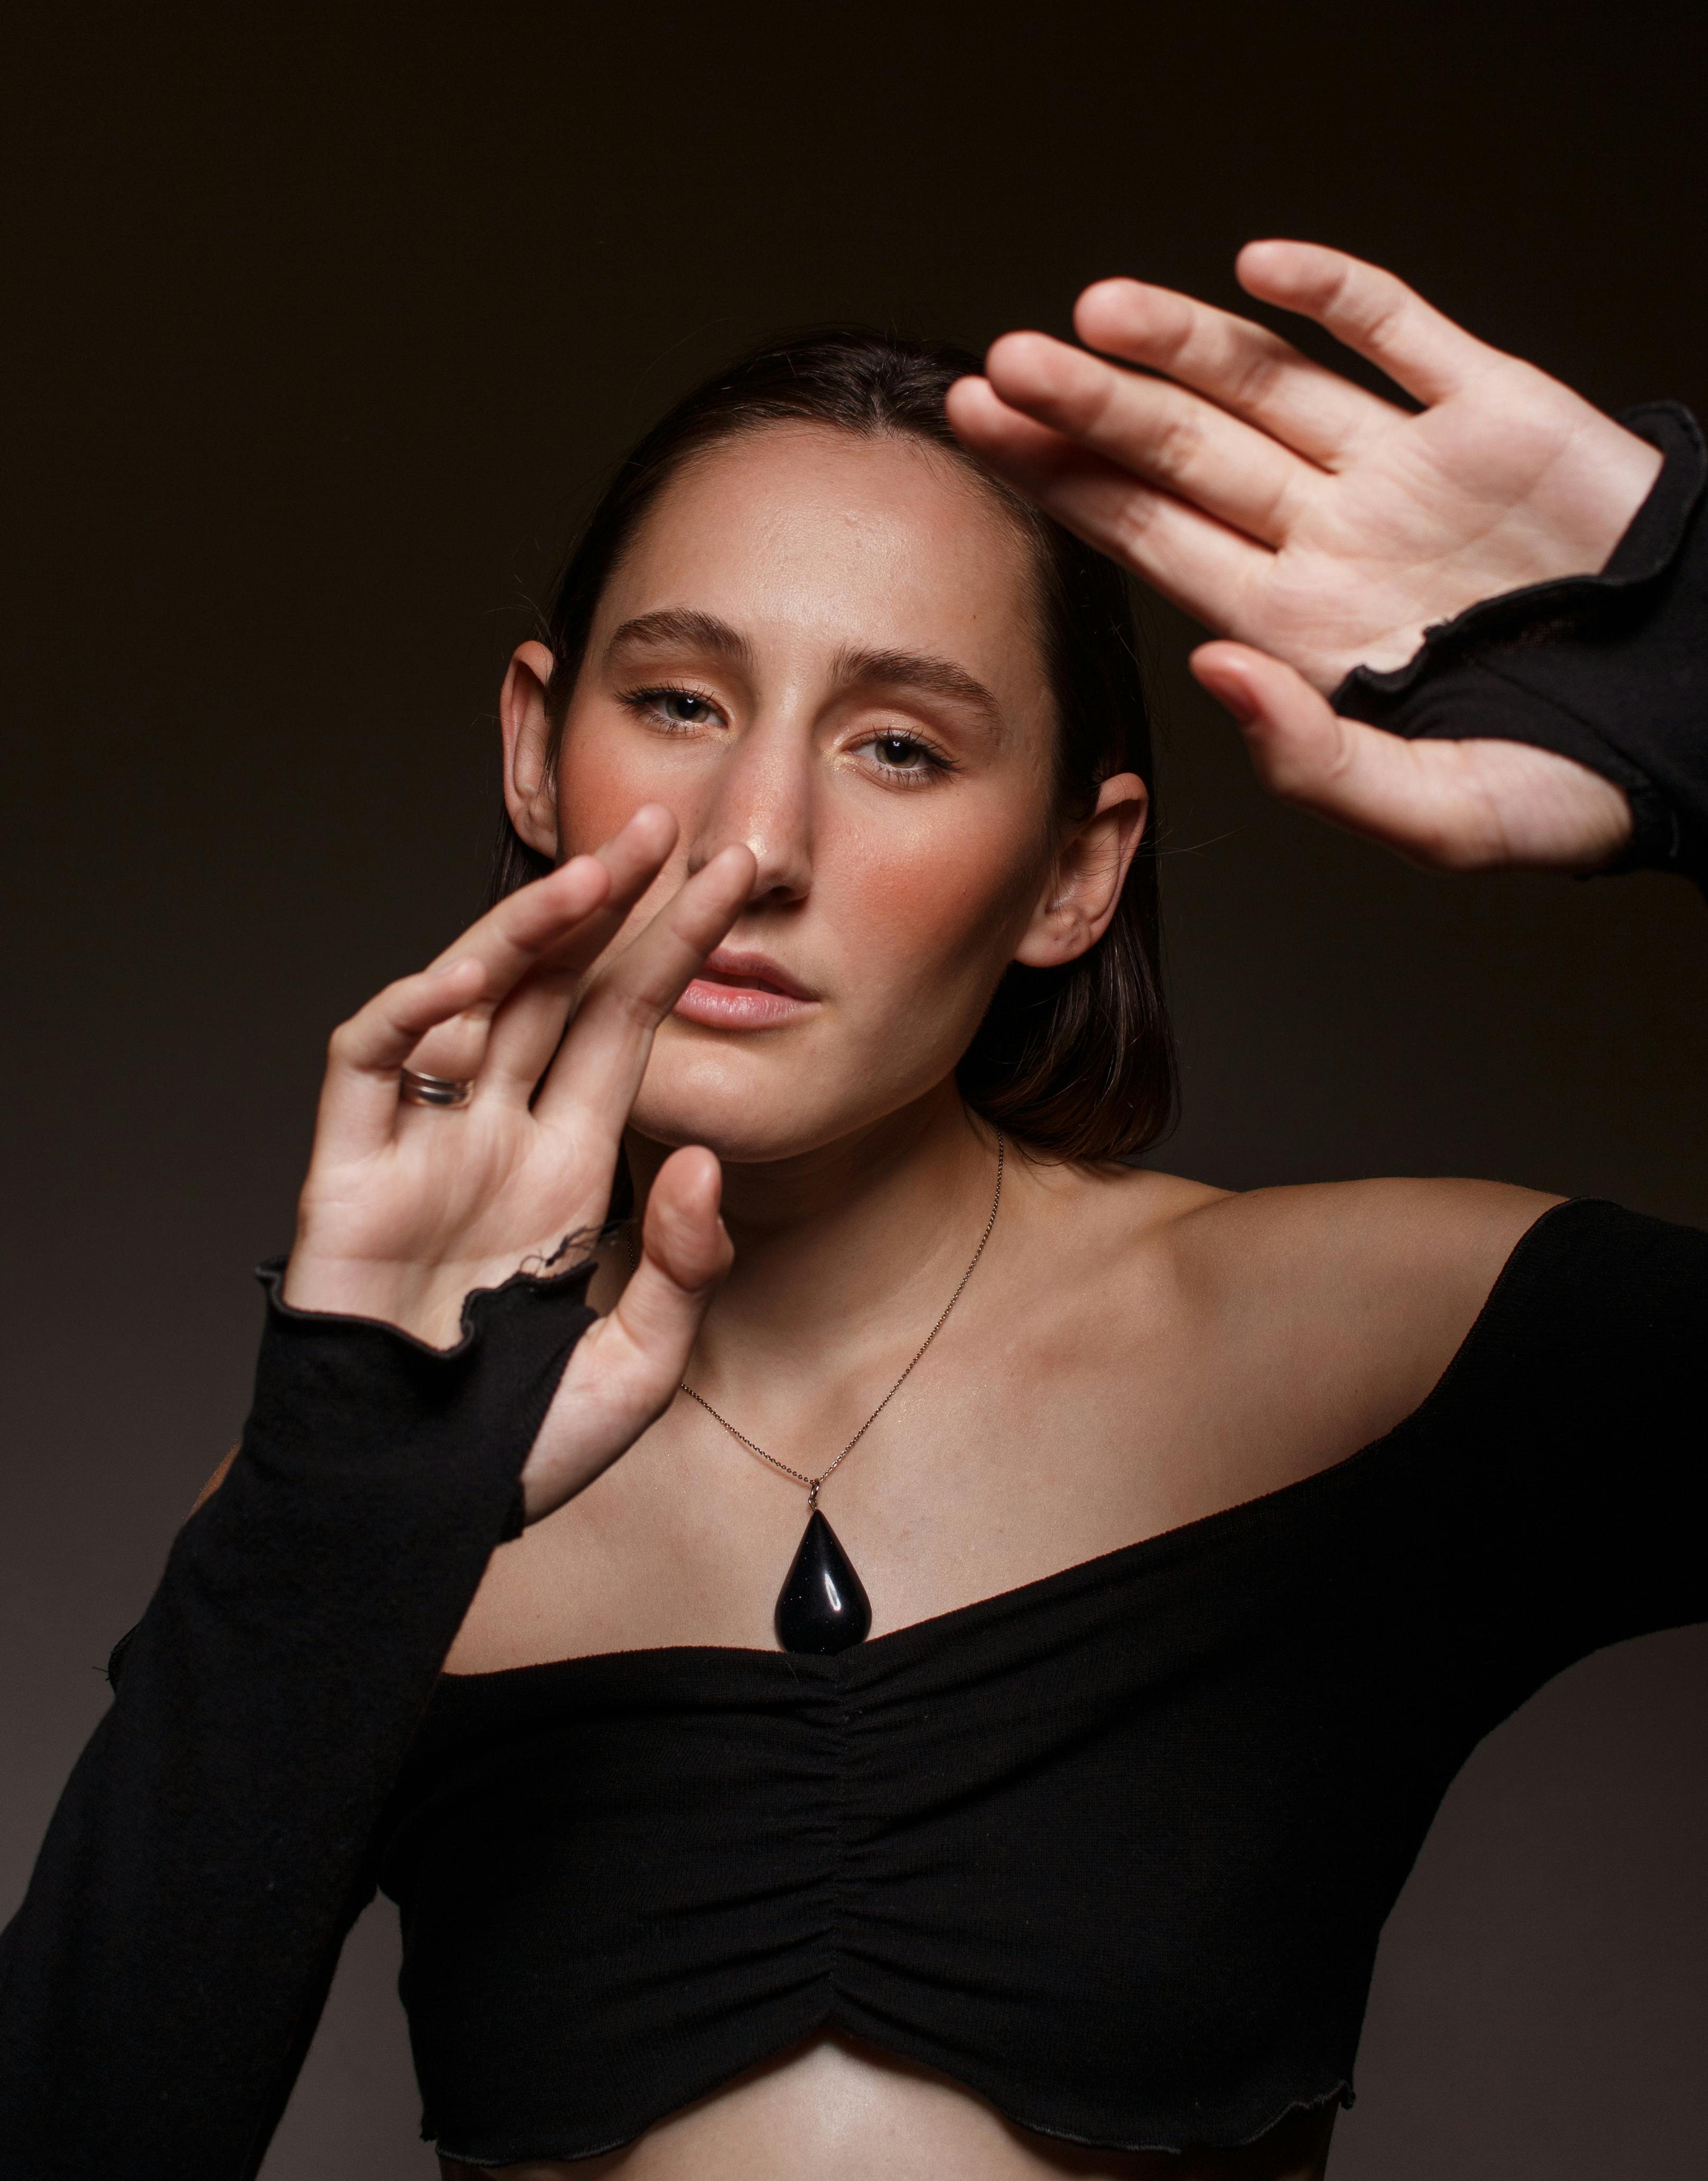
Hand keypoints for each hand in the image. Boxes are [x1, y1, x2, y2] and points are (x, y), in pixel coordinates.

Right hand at [283, 807, 756, 1520]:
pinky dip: (413, 1009)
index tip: (733, 875)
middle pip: (558, 990)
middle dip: (612, 904)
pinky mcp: (349, 1169)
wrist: (404, 1512)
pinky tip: (472, 973)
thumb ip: (681, 1270)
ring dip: (529, 932)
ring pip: (471, 1001)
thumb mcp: (636, 1369)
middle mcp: (500, 1135)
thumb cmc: (512, 1449)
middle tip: (669, 821)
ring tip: (598, 871)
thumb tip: (699, 1164)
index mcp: (570, 1168)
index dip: (674, 949)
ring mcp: (424, 1144)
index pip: (627, 1028)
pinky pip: (372, 1060)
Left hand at [948, 241, 1658, 870]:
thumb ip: (1316, 760)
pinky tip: (1262, 268)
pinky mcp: (1498, 412)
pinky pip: (1406, 335)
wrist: (1701, 724)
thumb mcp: (1435, 814)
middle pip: (1189, 454)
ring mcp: (1409, 468)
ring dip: (1186, 345)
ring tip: (1096, 311)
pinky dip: (1340, 297)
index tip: (988, 436)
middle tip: (1005, 363)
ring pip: (1274, 384)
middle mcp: (1337, 535)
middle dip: (1095, 409)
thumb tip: (1214, 675)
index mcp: (1302, 624)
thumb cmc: (1567, 785)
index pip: (1157, 540)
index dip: (1071, 486)